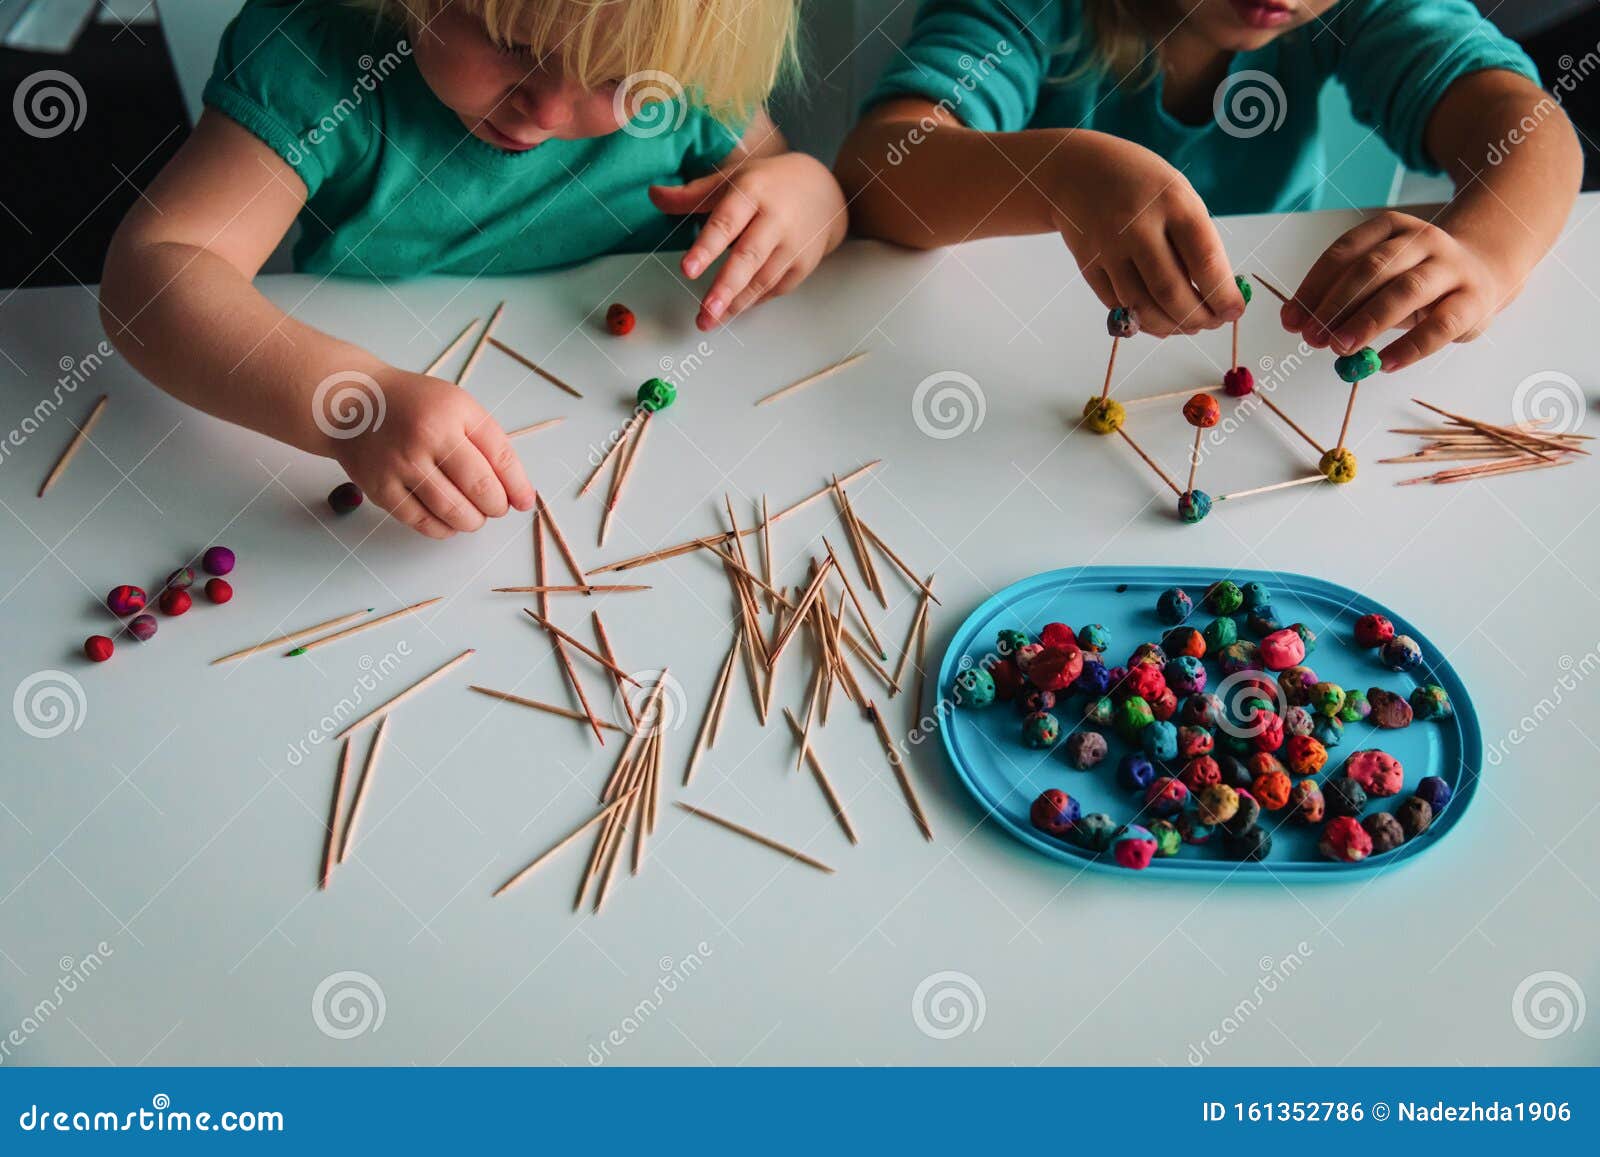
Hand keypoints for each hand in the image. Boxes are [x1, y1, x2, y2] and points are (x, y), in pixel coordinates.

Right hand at [328, 369, 534, 538]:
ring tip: (473, 515)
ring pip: (454, 512)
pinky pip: (422, 522)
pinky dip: (443, 529)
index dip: (518, 487)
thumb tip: (518, 493)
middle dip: (496, 507)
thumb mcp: (457, 405)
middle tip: (495, 507)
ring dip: (472, 521)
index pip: (501, 458)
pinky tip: (448, 522)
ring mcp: (401, 464)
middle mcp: (427, 437)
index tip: (524, 502)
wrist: (352, 403)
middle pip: (481, 489)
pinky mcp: (380, 488)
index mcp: (454, 412)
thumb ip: (489, 443)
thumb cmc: (414, 406)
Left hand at [650, 152, 846, 329]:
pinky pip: (775, 288)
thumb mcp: (732, 179)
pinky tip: (734, 310)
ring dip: (736, 303)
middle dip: (725, 287)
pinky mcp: (804, 264)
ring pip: (763, 279)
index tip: (687, 269)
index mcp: (753, 192)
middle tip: (705, 311)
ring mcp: (793, 244)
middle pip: (748, 257)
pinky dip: (753, 300)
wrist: (824, 192)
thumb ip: (693, 194)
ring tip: (710, 320)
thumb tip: (653, 195)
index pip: (727, 222)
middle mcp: (776, 218)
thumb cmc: (769, 185)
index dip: (707, 247)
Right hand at [1048, 134, 1243, 336]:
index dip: (1223, 295)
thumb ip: (1197, 241)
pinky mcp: (1087, 264)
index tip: (1235, 312)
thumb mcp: (1178, 196)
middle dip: (1197, 318)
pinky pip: (1117, 305)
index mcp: (1173, 203)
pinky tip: (1160, 322)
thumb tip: (1217, 296)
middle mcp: (1138, 226)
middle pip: (1170, 291)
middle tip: (1212, 324)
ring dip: (1170, 327)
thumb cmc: (1143, 186)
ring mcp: (1107, 248)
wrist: (1078, 171)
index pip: (1205, 261)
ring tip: (1189, 327)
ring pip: (1141, 306)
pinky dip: (1142, 321)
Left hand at [1282, 211, 1508, 371]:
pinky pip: (1441, 325)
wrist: (1484, 270)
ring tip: (1339, 348)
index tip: (1290, 320)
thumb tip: (1296, 320)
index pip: (1345, 252)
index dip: (1313, 287)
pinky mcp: (1473, 300)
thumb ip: (1341, 294)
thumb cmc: (1415, 279)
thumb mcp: (1379, 277)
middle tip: (1311, 338)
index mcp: (1391, 228)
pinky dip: (1409, 347)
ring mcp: (1451, 268)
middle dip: (1336, 305)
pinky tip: (1383, 364)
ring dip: (1367, 321)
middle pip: (1372, 269)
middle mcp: (1422, 240)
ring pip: (1406, 291)